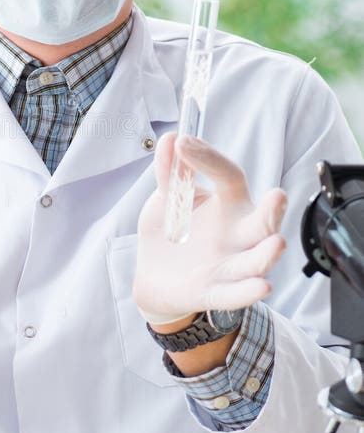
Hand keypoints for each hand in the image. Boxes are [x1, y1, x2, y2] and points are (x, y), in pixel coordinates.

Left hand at [134, 133, 286, 325]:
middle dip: (273, 211)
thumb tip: (170, 138)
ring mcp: (230, 264)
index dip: (210, 159)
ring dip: (267, 254)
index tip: (184, 142)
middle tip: (277, 196)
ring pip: (256, 261)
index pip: (230, 177)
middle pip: (262, 221)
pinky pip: (236, 294)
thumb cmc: (172, 230)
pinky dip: (249, 291)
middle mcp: (238, 233)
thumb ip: (169, 173)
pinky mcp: (216, 292)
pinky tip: (262, 286)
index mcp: (228, 204)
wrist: (155, 275)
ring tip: (277, 243)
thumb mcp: (166, 199)